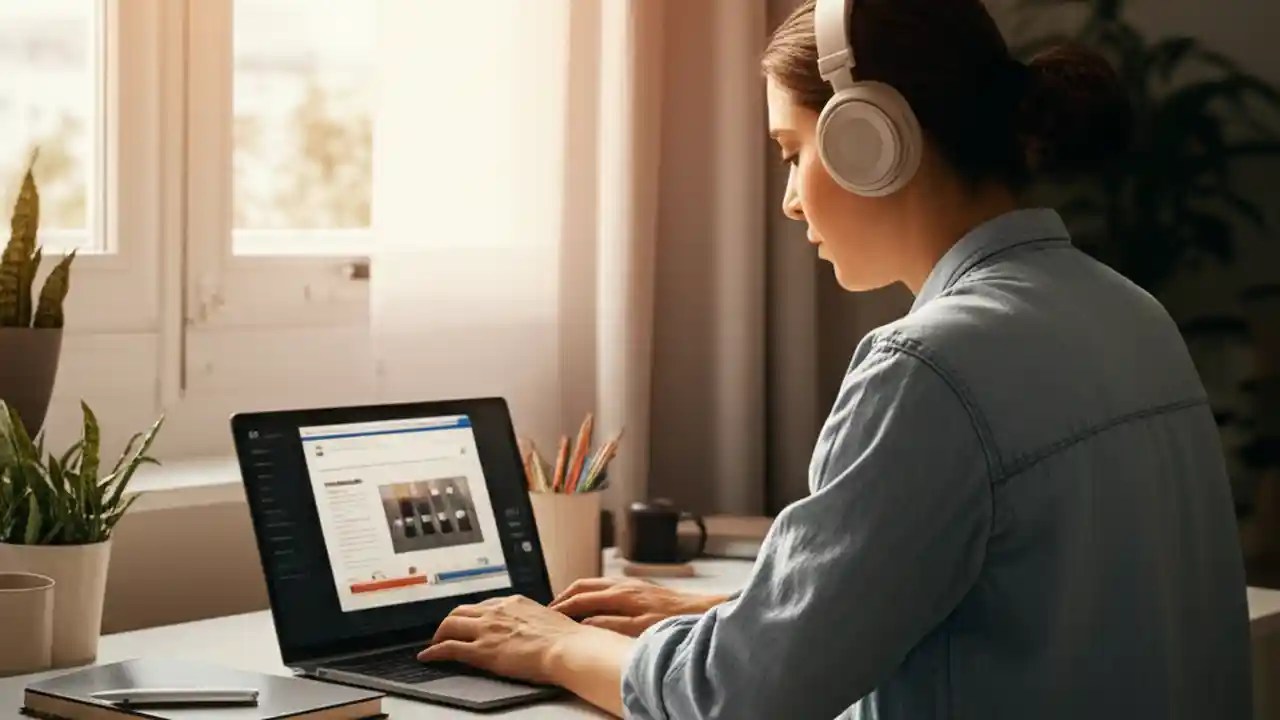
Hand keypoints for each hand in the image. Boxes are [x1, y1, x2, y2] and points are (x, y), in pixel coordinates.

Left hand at [419, 595, 632, 715]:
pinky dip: (434, 652)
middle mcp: (496, 611)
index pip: (484, 604)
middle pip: (461, 610)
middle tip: (447, 631)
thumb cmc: (567, 639)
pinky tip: (428, 656)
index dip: (473, 615)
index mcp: (514, 602)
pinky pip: (449, 648)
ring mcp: (487, 630)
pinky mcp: (482, 650)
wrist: (568, 648)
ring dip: (439, 634)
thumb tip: (537, 628)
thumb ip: (534, 620)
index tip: (470, 621)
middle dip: (450, 621)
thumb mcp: (548, 619)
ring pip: (450, 625)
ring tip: (435, 643)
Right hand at [550, 577, 728, 636]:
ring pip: (595, 582)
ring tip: (567, 604)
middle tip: (550, 608)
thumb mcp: (639, 629)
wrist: (699, 610)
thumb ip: (610, 624)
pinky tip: (593, 602)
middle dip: (565, 595)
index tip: (549, 615)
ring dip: (577, 592)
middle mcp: (623, 584)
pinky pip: (606, 585)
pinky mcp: (639, 587)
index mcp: (620, 594)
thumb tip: (586, 621)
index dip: (563, 607)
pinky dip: (592, 591)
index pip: (582, 598)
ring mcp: (631, 583)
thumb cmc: (672, 622)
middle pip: (585, 584)